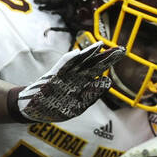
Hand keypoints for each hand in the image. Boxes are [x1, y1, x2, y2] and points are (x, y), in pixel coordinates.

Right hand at [9, 42, 123, 122]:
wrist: (35, 111)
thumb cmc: (57, 108)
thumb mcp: (79, 106)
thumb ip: (92, 94)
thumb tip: (107, 80)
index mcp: (82, 82)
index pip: (98, 68)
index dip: (109, 59)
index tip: (122, 52)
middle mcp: (75, 76)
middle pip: (92, 63)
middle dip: (106, 55)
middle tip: (121, 48)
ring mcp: (64, 76)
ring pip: (78, 62)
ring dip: (89, 54)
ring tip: (101, 45)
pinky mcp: (52, 78)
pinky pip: (61, 67)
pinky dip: (68, 60)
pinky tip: (78, 53)